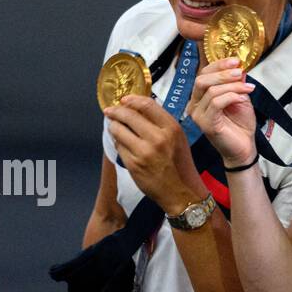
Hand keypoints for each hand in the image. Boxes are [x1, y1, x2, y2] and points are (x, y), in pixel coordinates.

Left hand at [104, 94, 205, 213]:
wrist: (181, 192)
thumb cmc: (180, 163)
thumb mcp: (177, 138)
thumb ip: (160, 122)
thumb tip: (137, 108)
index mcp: (171, 128)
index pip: (147, 105)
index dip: (132, 100)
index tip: (123, 99)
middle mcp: (158, 138)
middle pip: (129, 115)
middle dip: (116, 111)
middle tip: (110, 111)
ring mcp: (144, 152)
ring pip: (119, 130)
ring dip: (114, 126)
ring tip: (114, 126)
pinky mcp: (134, 164)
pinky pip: (119, 146)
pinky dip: (118, 142)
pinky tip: (122, 143)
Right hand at [191, 57, 257, 166]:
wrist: (244, 146)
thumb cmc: (240, 125)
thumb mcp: (240, 97)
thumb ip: (236, 83)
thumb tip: (237, 66)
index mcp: (200, 96)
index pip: (203, 74)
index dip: (218, 64)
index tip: (235, 61)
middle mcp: (195, 105)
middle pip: (202, 80)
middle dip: (222, 73)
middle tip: (240, 72)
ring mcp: (198, 115)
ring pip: (211, 90)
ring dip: (233, 86)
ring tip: (248, 88)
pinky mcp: (206, 124)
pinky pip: (216, 103)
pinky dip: (231, 96)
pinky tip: (242, 99)